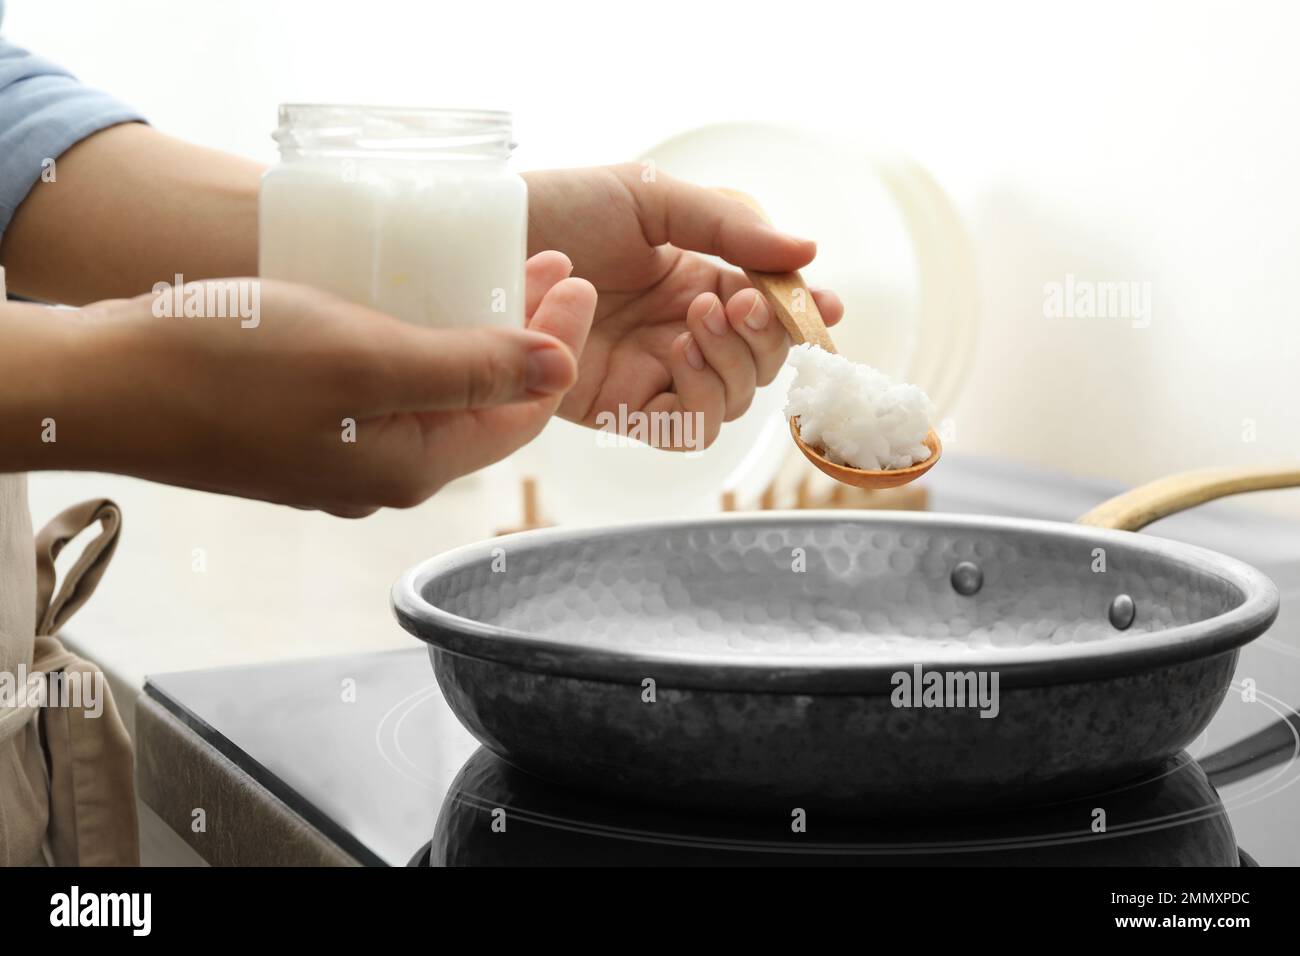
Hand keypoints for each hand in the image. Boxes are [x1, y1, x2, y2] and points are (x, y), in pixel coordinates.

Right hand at [12, 258, 594, 515]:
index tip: (574, 282)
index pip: (520, 415)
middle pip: (482, 405)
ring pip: (433, 394)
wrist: (105, 385)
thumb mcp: (366, 360)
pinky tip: (414, 302)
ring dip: (471, 335)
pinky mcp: (305, 429)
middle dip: (523, 338)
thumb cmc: (230, 367)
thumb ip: (468, 369)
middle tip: (545, 269)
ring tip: (494, 274)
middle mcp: (385, 473)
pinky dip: (415, 342)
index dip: (558, 350)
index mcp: (413, 468)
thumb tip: (558, 370)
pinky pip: (384, 386)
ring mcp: (343, 456)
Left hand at [524, 164, 843, 447]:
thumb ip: (728, 223)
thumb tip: (807, 251)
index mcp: (694, 279)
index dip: (800, 314)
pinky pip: (684, 430)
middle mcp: (678, 332)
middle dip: (767, 336)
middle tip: (738, 300)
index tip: (824, 304)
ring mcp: (650, 374)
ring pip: (730, 402)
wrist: (485, 242)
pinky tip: (682, 353)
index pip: (767, 312)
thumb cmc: (559, 207)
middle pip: (759, 365)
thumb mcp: (651, 196)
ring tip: (704, 315)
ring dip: (736, 365)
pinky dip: (701, 399)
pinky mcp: (617, 409)